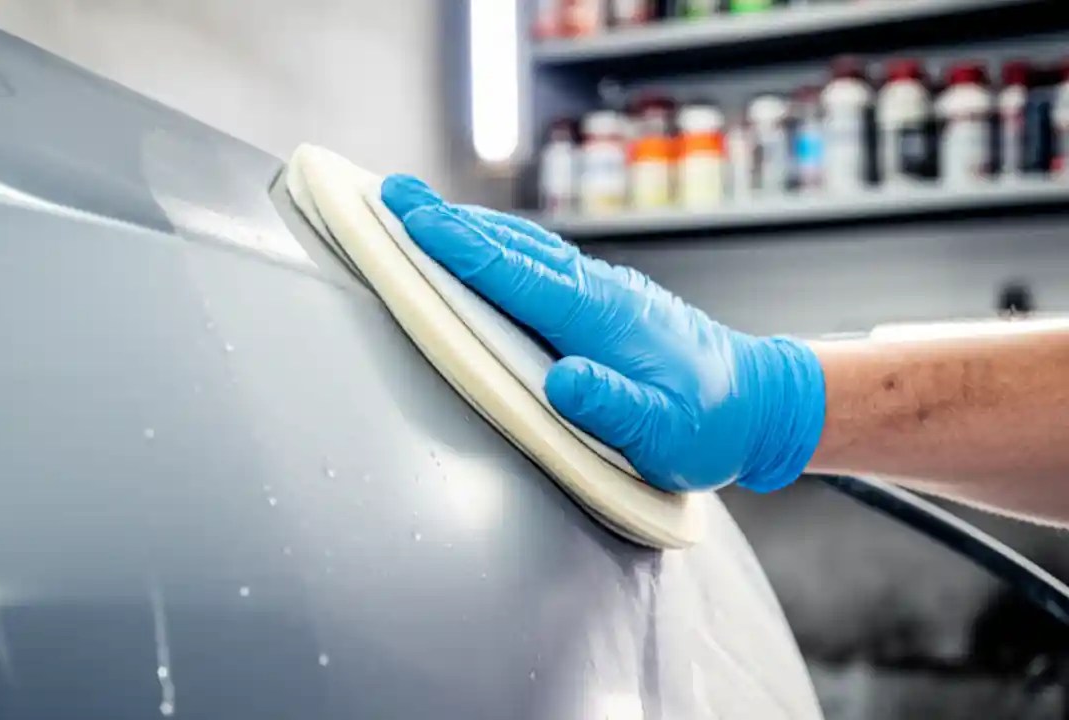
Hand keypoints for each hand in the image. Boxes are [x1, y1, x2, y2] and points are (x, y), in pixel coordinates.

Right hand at [380, 175, 825, 492]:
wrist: (758, 400)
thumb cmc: (708, 425)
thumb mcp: (666, 433)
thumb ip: (614, 407)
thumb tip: (562, 381)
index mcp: (600, 316)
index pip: (516, 273)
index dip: (459, 246)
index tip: (411, 217)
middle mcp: (597, 289)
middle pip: (510, 245)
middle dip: (447, 219)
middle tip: (390, 193)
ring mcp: (601, 289)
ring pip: (524, 246)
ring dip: (470, 226)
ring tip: (419, 210)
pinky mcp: (602, 298)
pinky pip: (539, 260)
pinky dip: (500, 245)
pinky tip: (482, 245)